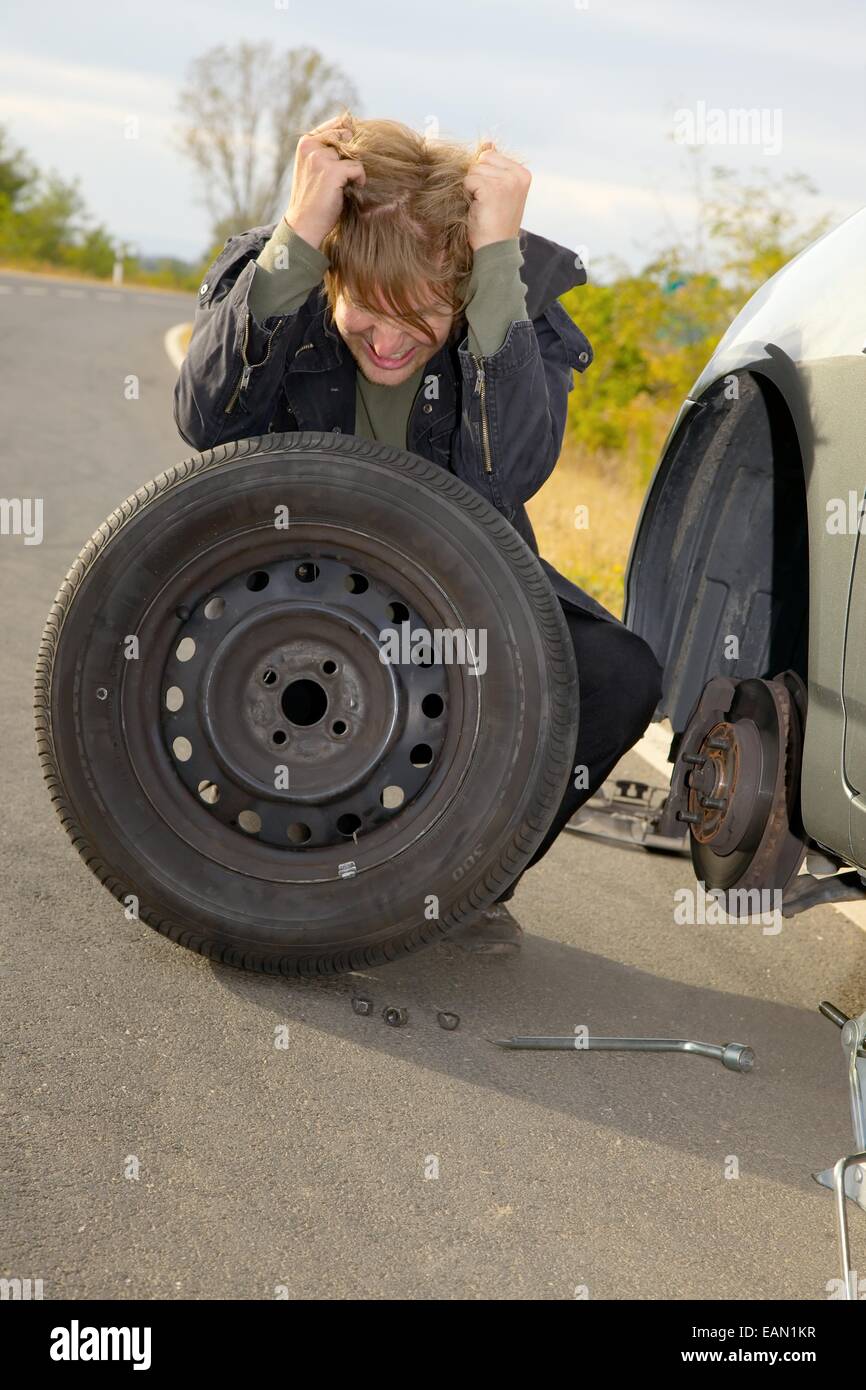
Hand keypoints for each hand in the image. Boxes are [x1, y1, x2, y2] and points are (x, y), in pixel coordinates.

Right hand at [283, 113, 365, 250]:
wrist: (304, 224)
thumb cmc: (313, 198)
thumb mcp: (315, 167)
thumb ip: (328, 150)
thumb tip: (354, 134)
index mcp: (306, 142)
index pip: (336, 124)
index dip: (350, 134)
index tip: (355, 150)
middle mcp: (311, 145)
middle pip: (346, 136)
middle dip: (353, 152)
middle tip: (352, 171)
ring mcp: (320, 157)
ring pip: (352, 153)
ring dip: (354, 168)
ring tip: (349, 183)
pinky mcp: (332, 171)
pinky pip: (357, 167)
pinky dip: (359, 178)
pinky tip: (354, 187)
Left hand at [463, 143, 530, 250]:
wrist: (496, 249)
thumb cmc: (495, 223)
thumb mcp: (498, 190)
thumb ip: (494, 167)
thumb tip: (487, 143)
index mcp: (522, 174)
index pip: (490, 155)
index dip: (483, 175)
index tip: (492, 196)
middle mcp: (517, 175)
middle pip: (481, 161)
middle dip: (477, 180)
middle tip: (486, 203)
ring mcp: (506, 181)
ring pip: (473, 171)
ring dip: (472, 189)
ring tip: (483, 207)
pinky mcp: (492, 189)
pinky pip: (468, 181)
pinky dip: (468, 195)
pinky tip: (479, 209)